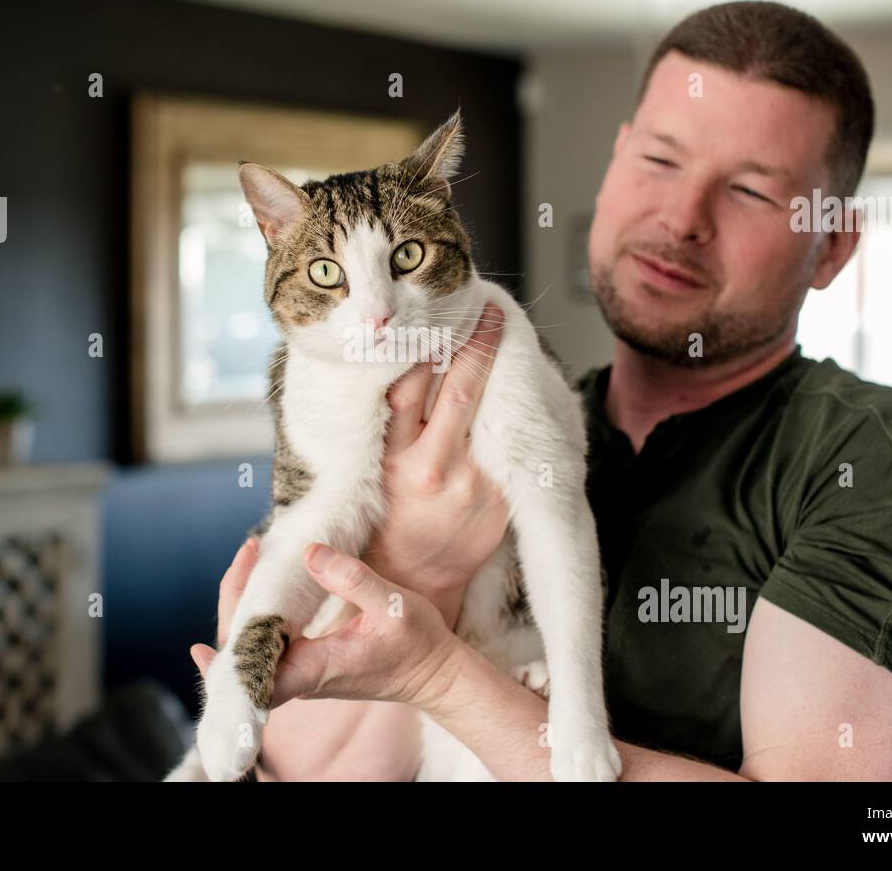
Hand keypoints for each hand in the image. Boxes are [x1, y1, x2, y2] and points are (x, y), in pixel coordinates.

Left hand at [191, 540, 463, 710]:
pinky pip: (270, 640)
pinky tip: (262, 580)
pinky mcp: (309, 660)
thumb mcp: (393, 605)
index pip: (255, 679)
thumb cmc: (418, 645)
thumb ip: (351, 580)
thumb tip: (307, 553)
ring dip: (245, 602)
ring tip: (252, 556)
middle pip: (244, 652)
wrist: (436, 675)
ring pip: (254, 645)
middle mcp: (302, 675)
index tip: (202, 645)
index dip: (224, 666)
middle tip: (248, 551)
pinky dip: (261, 609)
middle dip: (233, 601)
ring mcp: (304, 670)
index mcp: (316, 669)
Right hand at [367, 302, 510, 613]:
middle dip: (476, 346)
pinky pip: (511, 446)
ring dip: (502, 371)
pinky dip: (515, 414)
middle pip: (459, 391)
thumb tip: (406, 363)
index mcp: (393, 460)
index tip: (435, 315)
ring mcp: (473, 485)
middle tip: (490, 311)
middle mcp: (433, 469)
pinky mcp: (501, 499)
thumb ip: (388, 424)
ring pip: (492, 414)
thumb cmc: (386, 518)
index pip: (408, 388)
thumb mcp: (372, 470)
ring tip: (507, 335)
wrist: (414, 580)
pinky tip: (519, 388)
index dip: (423, 346)